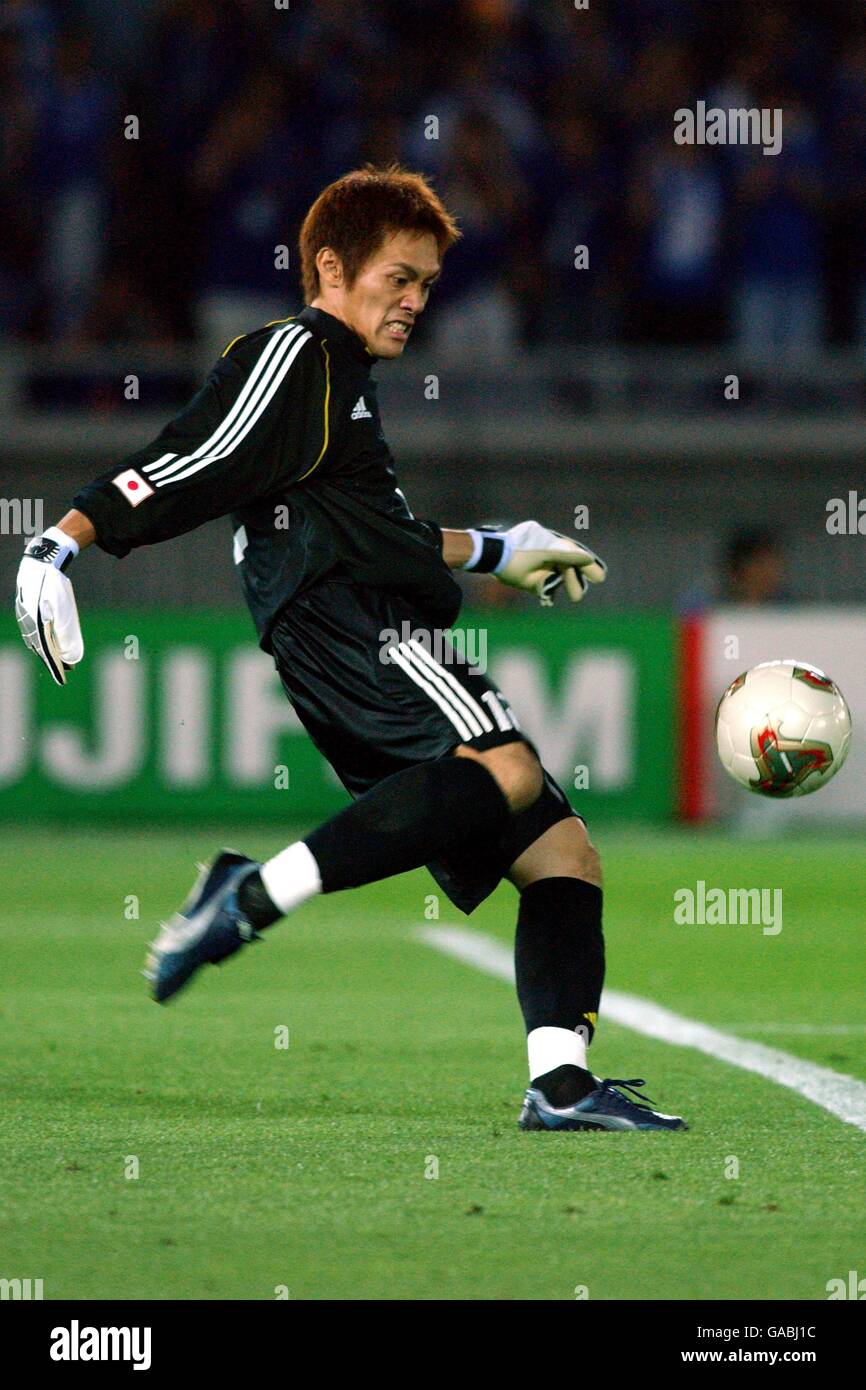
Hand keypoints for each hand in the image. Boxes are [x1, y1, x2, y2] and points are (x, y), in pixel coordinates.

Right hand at [15, 529, 83, 683]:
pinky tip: (46, 644)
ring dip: (46, 651)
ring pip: (35, 641)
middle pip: (40, 649)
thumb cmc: (54, 586)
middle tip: (66, 671)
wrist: (38, 564)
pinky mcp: (25, 612)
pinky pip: (31, 632)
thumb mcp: (63, 609)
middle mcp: (28, 624)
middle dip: (53, 661)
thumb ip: (65, 632)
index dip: (55, 667)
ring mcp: (24, 618)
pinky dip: (39, 641)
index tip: (63, 679)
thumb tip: (69, 655)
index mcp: (37, 625)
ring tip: (59, 660)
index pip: (46, 653)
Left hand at [483, 520, 606, 605]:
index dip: (588, 567)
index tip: (600, 577)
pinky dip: (548, 596)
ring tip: (575, 598)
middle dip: (575, 582)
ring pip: (558, 582)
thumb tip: (589, 558)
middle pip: (568, 571)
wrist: (495, 559)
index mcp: (555, 547)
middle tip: (580, 595)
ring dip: (565, 589)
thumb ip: (568, 556)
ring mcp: (542, 570)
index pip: (576, 557)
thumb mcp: (547, 554)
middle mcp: (550, 559)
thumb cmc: (521, 553)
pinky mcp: (532, 582)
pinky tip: (548, 602)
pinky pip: (546, 591)